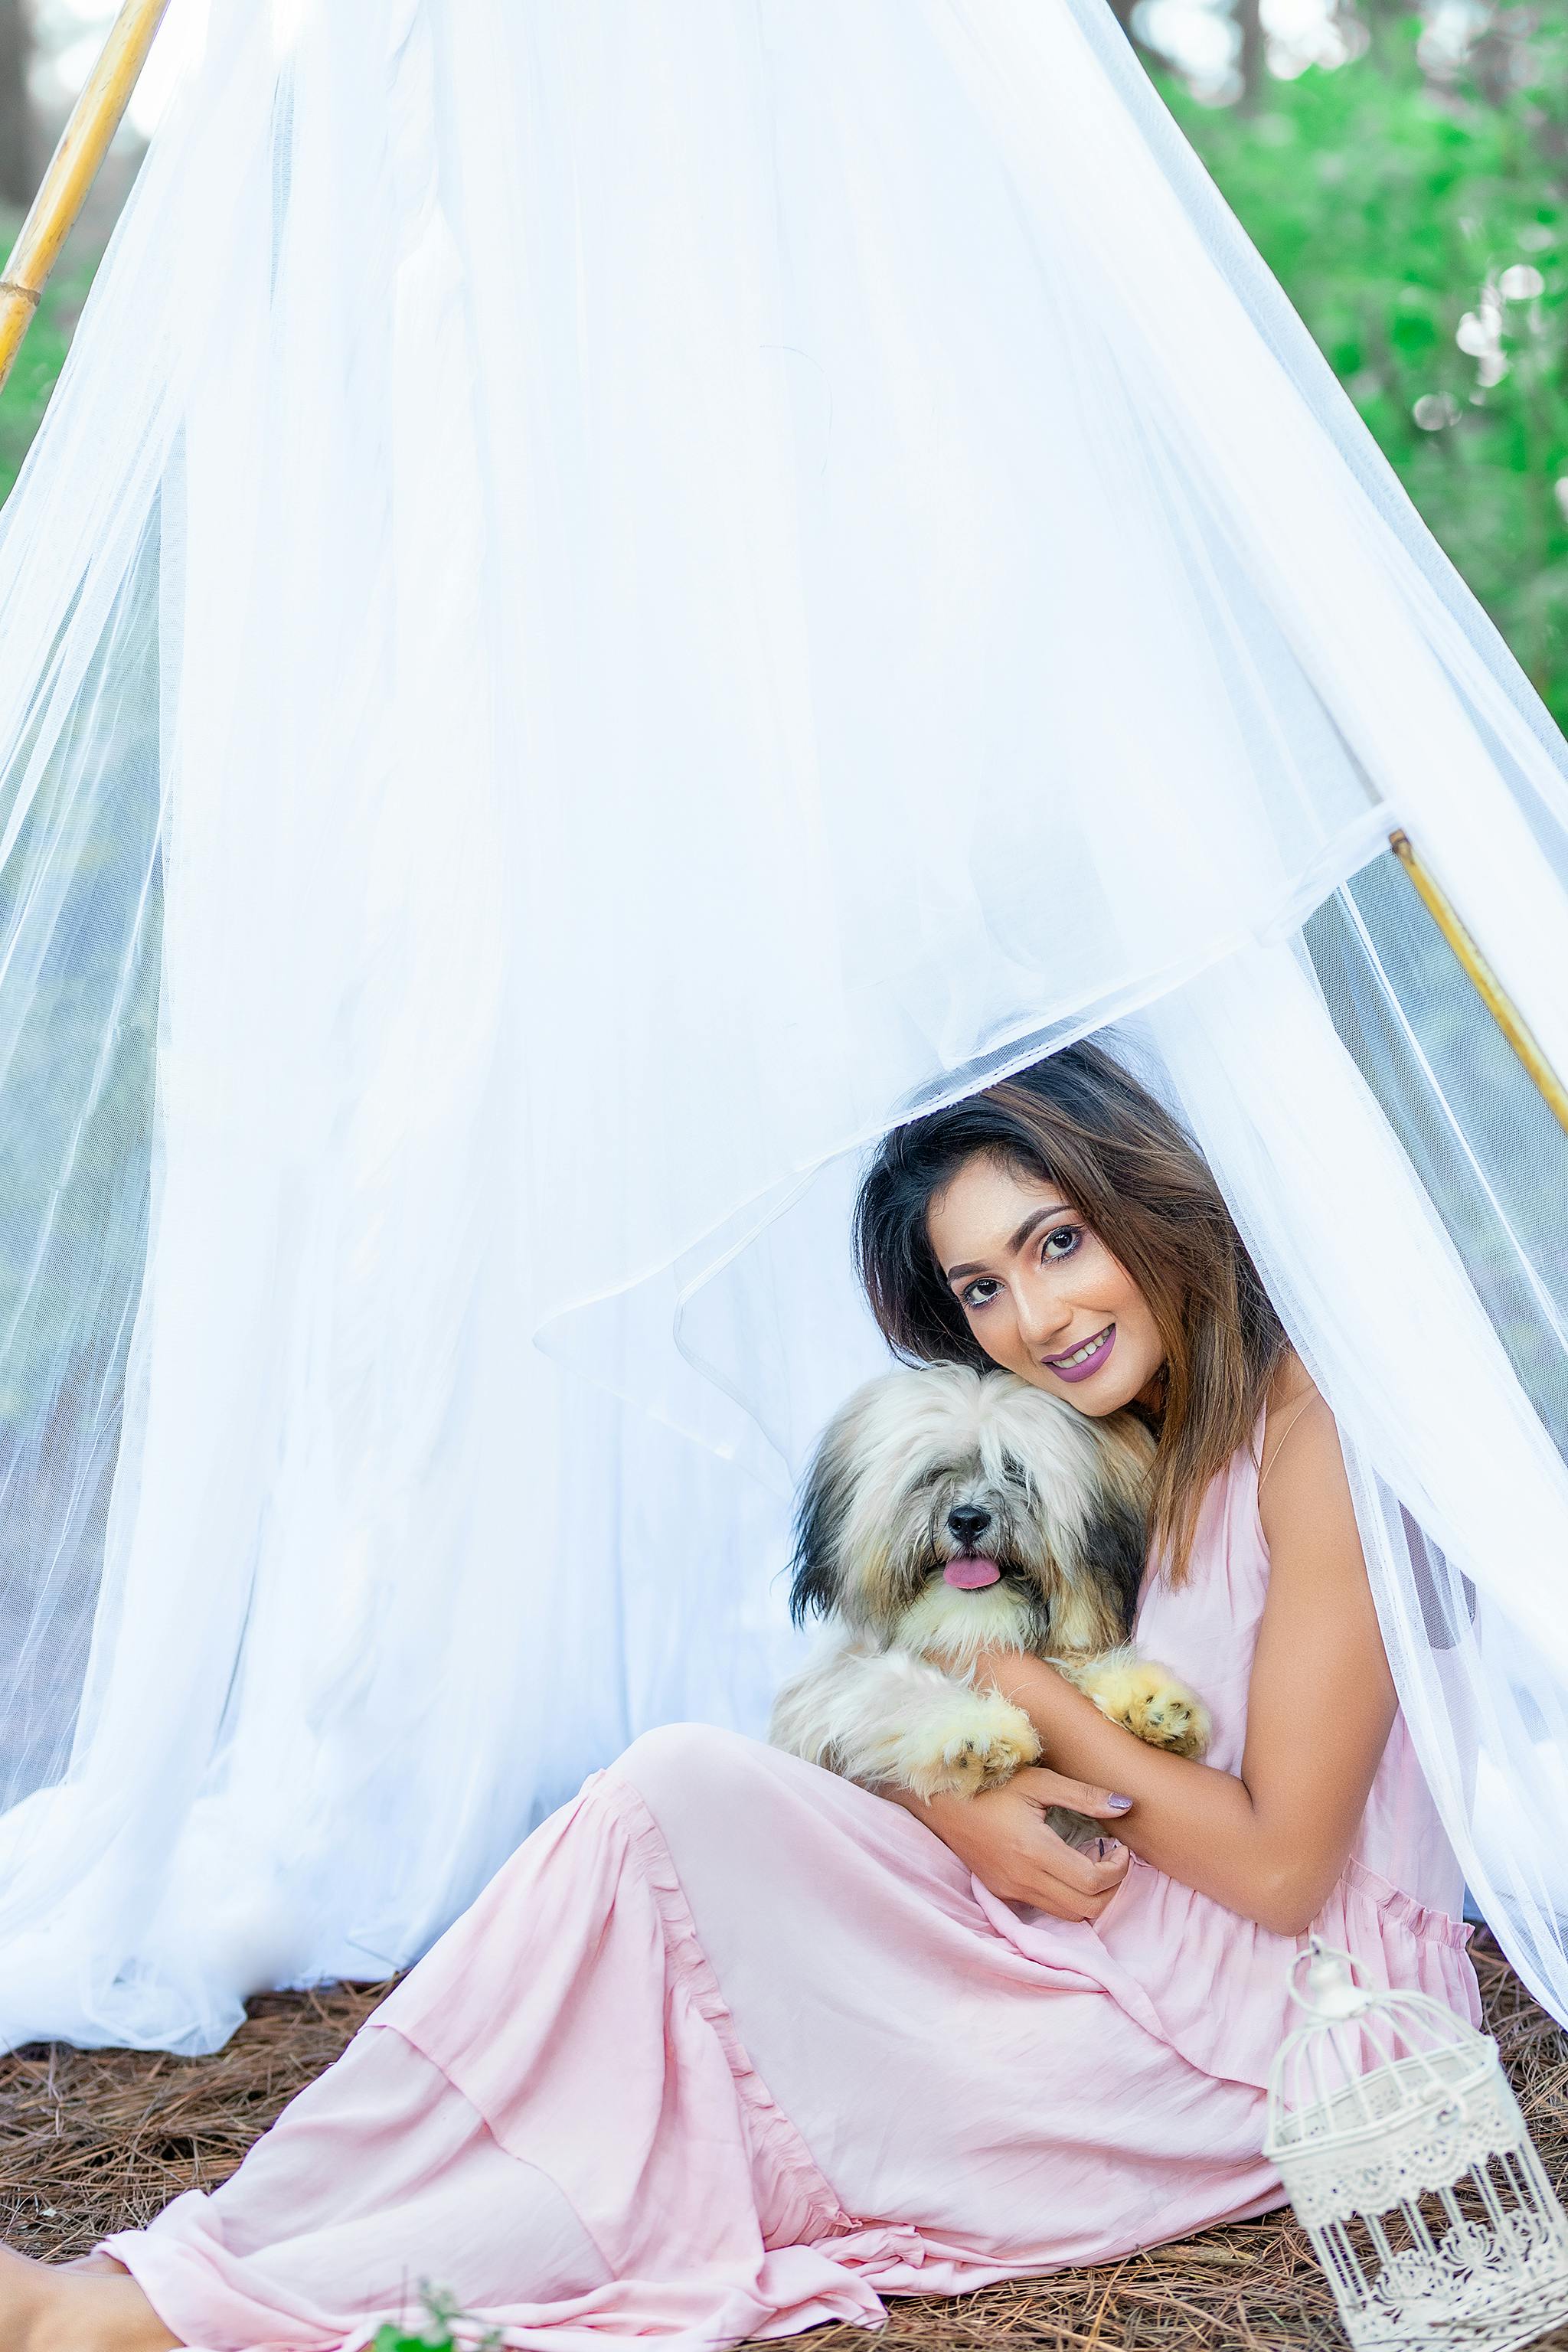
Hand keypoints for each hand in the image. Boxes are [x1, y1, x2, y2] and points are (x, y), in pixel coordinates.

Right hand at [911, 1766, 1132, 1919]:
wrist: (941, 1801)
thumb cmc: (991, 1786)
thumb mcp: (1039, 1782)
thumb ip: (1084, 1795)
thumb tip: (1127, 1805)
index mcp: (1034, 1850)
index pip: (1093, 1882)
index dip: (1118, 1869)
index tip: (1119, 1847)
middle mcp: (1023, 1879)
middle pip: (1087, 1909)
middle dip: (1111, 1888)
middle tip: (1111, 1857)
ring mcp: (1011, 1891)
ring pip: (1069, 1916)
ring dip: (1091, 1896)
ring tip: (1091, 1862)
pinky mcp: (1002, 1894)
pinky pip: (1047, 1909)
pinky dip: (1068, 1897)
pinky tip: (1066, 1868)